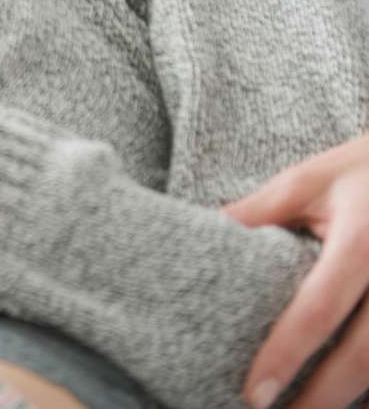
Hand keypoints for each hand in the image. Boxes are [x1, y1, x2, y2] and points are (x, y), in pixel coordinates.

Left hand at [223, 134, 368, 407]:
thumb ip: (260, 212)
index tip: (253, 393)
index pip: (319, 309)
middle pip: (361, 358)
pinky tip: (346, 402)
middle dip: (320, 400)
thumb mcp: (309, 180)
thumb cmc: (359, 173)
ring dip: (347, 401)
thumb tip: (205, 235)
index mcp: (360, 243)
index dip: (286, 353)